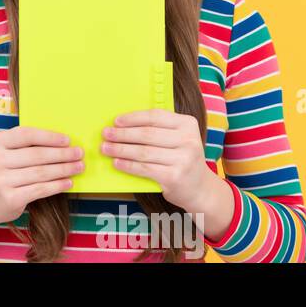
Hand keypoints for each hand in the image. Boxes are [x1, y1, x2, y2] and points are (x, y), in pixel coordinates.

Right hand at [0, 126, 84, 225]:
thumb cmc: (3, 173)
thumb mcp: (6, 153)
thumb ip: (26, 146)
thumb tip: (63, 143)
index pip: (26, 134)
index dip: (49, 137)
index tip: (67, 140)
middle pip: (37, 155)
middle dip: (62, 154)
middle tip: (79, 153)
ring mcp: (1, 180)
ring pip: (41, 172)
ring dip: (64, 169)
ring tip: (78, 167)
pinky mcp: (10, 198)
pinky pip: (40, 189)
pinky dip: (57, 185)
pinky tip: (68, 182)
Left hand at [100, 109, 215, 212]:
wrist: (200, 189)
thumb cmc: (181, 160)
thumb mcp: (178, 140)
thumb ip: (158, 130)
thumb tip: (122, 124)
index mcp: (188, 124)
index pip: (155, 117)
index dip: (133, 118)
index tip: (116, 121)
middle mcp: (188, 140)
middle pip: (147, 134)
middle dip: (122, 134)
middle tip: (106, 134)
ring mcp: (183, 159)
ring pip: (143, 152)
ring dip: (120, 149)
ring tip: (106, 148)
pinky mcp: (174, 177)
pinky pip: (144, 168)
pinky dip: (128, 165)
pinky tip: (116, 163)